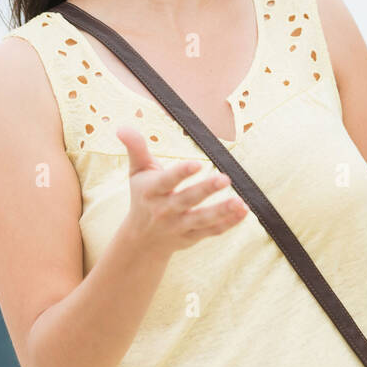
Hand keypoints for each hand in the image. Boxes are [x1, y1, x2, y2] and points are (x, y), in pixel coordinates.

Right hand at [115, 126, 248, 258]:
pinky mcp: (191, 237)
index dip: (180, 173)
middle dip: (205, 190)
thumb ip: (136, 149)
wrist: (141, 240)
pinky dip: (228, 223)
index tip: (197, 163)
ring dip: (221, 211)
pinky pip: (211, 231)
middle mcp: (164, 210)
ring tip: (240, 202)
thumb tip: (122, 127)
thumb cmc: (143, 196)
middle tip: (225, 179)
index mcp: (152, 191)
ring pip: (201, 219)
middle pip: (186, 200)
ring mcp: (179, 226)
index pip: (166, 181)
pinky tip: (244, 211)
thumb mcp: (137, 172)